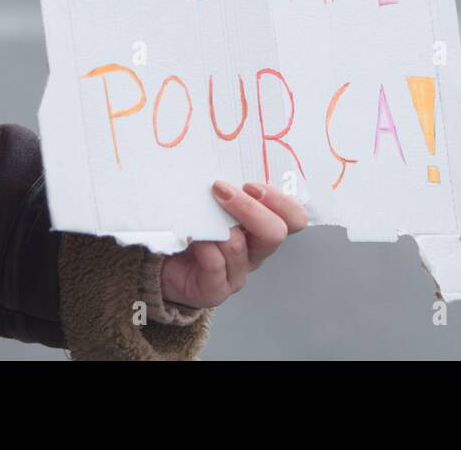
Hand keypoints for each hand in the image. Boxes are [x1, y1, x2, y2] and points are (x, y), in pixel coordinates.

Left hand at [158, 181, 307, 309]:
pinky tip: (192, 237)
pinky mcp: (216, 289)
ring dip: (217, 224)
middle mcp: (255, 251)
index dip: (281, 200)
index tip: (251, 184)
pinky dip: (204, 246)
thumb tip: (226, 172)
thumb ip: (229, 191)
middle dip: (251, 208)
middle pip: (277, 232)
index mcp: (263, 228)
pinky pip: (215, 264)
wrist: (166, 265)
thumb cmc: (192, 230)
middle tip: (224, 191)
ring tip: (198, 211)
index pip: (294, 217)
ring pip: (240, 246)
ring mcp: (237, 273)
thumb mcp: (216, 204)